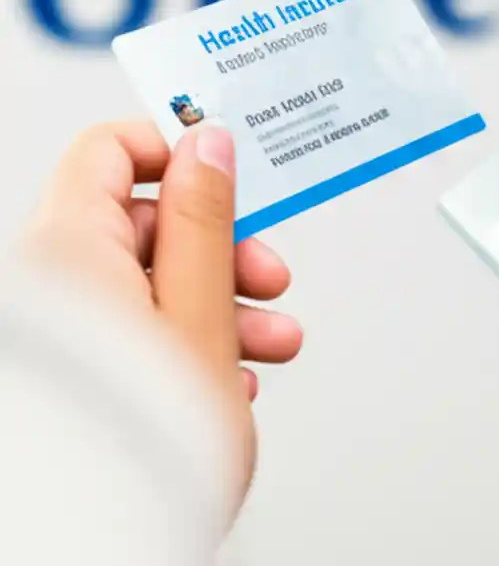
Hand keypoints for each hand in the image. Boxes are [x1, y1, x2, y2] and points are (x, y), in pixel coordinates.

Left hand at [17, 121, 303, 502]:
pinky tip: (228, 383)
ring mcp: (65, 329)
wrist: (98, 539)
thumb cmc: (146, 436)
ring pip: (150, 286)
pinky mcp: (80, 371)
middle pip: (146, 227)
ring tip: (272, 346)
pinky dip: (189, 345)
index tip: (232, 172)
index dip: (177, 153)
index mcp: (69, 248)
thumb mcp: (199, 311)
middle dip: (225, 252)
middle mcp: (53, 281)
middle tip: (271, 279)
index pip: (110, 152)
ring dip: (222, 306)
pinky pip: (136, 333)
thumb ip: (204, 219)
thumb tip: (206, 144)